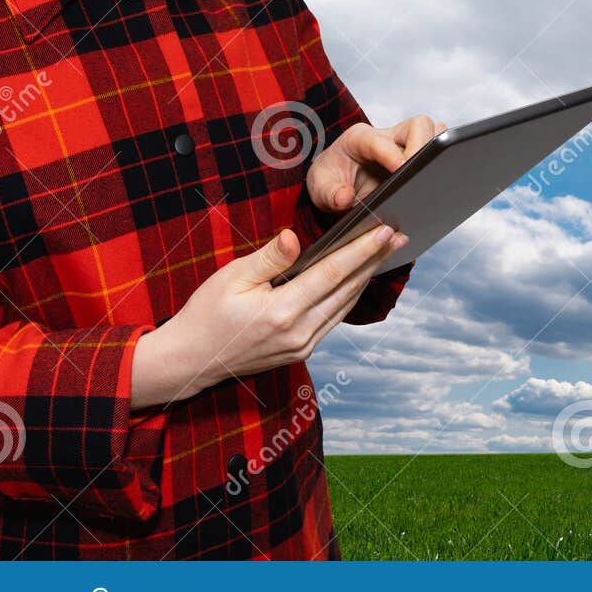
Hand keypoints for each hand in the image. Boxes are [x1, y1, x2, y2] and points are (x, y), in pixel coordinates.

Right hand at [130, 225, 407, 408]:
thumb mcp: (231, 278)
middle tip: (399, 236)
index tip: (385, 231)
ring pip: (345, 305)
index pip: (332, 273)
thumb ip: (269, 259)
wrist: (193, 360)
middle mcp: (299, 332)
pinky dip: (349, 296)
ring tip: (385, 253)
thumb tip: (294, 238)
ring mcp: (303, 345)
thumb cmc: (206, 314)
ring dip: (367, 278)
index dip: (362, 250)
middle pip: (347, 289)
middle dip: (375, 260)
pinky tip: (358, 279)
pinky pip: (334, 319)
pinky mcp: (302, 351)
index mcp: (281, 311)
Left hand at [307, 116, 446, 212]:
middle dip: (424, 146)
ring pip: (435, 132)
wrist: (340, 183)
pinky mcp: (418, 156)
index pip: (380, 141)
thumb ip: (328, 194)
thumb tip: (345, 198)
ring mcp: (406, 145)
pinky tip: (439, 183)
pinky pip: (439, 150)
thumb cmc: (331, 182)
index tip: (401, 169)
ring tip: (432, 176)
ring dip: (437, 151)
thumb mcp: (319, 189)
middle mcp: (386, 136)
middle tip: (422, 174)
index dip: (392, 154)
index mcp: (359, 139)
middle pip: (418, 125)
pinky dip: (443, 161)